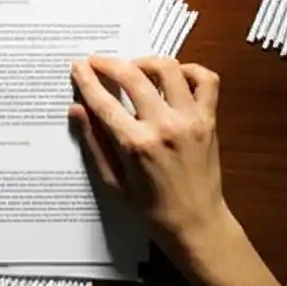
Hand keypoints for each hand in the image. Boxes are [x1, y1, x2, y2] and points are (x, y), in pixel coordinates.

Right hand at [68, 56, 232, 257]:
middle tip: (97, 62)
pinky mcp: (209, 120)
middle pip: (133, 76)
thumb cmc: (152, 210)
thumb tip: (77, 109)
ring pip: (169, 69)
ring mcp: (190, 120)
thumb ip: (94, 143)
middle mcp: (165, 127)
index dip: (87, 80)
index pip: (105, 102)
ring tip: (134, 68)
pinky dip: (190, 71)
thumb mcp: (114, 183)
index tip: (78, 67)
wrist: (197, 223)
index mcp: (137, 145)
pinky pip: (206, 80)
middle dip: (109, 63)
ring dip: (146, 62)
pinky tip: (174, 77)